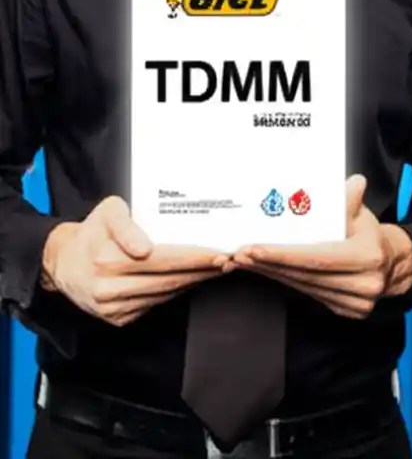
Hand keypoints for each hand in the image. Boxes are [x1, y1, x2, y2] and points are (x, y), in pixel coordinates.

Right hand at [42, 196, 230, 326]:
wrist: (62, 262)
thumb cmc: (93, 232)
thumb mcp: (108, 213)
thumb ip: (127, 225)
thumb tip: (145, 248)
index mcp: (107, 260)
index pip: (164, 260)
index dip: (195, 258)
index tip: (220, 254)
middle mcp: (109, 287)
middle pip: (169, 280)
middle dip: (203, 271)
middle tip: (229, 261)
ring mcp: (113, 307)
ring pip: (165, 295)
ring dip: (193, 282)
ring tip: (216, 269)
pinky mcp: (118, 318)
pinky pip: (155, 304)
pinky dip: (175, 292)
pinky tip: (190, 280)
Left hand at [232, 175, 411, 318]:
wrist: (391, 264)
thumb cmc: (371, 236)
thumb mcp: (363, 215)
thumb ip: (351, 201)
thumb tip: (355, 182)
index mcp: (369, 256)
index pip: (317, 257)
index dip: (283, 254)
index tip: (254, 249)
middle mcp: (365, 283)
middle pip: (305, 275)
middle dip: (269, 264)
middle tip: (240, 254)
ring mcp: (356, 301)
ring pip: (304, 287)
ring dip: (273, 274)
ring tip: (248, 262)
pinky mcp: (347, 310)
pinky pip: (310, 295)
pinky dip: (287, 282)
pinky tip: (269, 271)